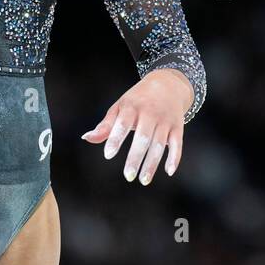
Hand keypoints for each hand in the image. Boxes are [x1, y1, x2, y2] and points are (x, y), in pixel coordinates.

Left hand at [81, 68, 193, 184]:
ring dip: (152, 163)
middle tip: (128, 176)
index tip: (108, 155)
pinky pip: (177, 144)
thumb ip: (105, 125)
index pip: (123, 123)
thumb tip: (87, 138)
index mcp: (132, 106)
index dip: (115, 139)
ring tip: (143, 180)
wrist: (168, 84)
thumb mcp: (120, 106)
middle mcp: (150, 113)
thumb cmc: (138, 99)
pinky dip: (174, 158)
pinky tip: (168, 171)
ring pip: (160, 144)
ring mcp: (165, 120)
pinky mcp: (178, 127)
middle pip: (143, 137)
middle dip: (136, 157)